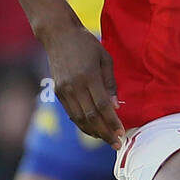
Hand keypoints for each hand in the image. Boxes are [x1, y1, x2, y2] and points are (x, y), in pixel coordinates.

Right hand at [43, 22, 124, 148]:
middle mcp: (74, 86)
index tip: (121, 133)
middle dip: (105, 133)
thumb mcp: (105, 58)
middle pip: (90, 116)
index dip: (112, 122)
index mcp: (88, 76)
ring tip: (106, 139)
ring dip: (93, 132)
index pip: (102, 106)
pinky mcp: (58, 91)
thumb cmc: (86, 44)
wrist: (58, 34)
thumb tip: (116, 107)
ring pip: (79, 118)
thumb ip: (111, 83)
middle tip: (116, 144)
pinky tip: (93, 130)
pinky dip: (82, 124)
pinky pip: (71, 113)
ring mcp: (64, 90)